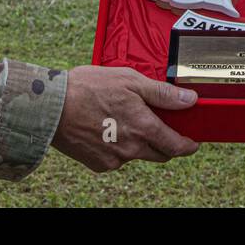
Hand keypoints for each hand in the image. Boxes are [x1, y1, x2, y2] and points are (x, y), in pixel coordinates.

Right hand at [51, 65, 198, 171]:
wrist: (52, 107)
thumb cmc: (90, 88)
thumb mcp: (131, 81)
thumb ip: (162, 94)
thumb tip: (190, 100)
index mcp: (143, 128)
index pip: (176, 146)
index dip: (188, 145)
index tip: (193, 142)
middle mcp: (132, 148)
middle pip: (160, 154)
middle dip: (165, 143)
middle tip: (159, 125)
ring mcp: (115, 159)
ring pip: (137, 154)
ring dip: (139, 142)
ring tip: (123, 118)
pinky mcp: (99, 164)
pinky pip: (117, 157)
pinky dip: (118, 146)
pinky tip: (106, 127)